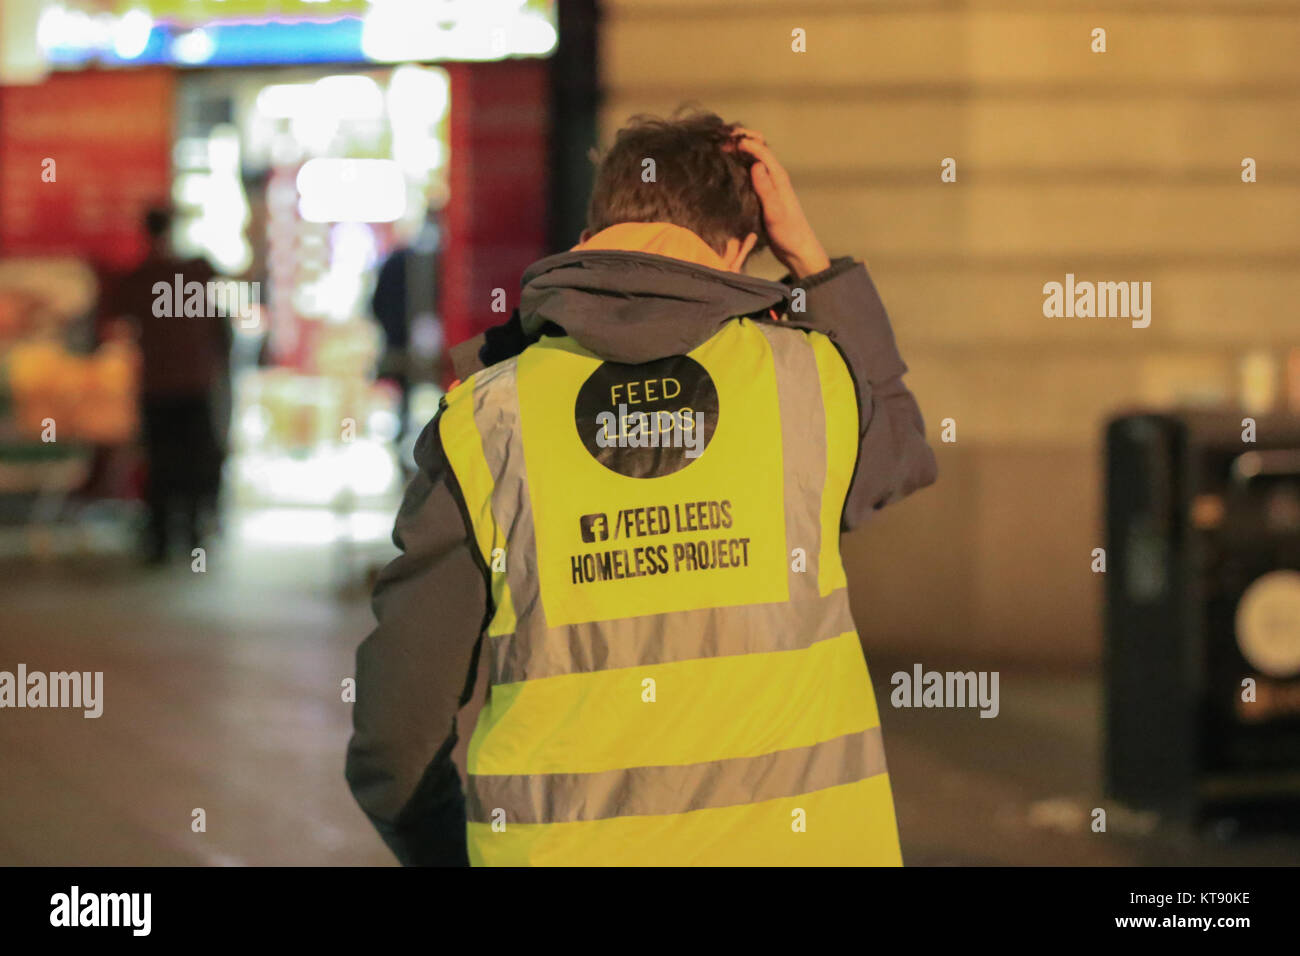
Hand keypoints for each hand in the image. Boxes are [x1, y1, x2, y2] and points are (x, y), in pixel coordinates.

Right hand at [734, 129, 830, 278]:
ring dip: (738, 152)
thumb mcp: (775, 213)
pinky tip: (725, 170)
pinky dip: (738, 166)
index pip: (761, 150)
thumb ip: (766, 189)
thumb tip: (756, 164)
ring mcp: (768, 185)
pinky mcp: (763, 195)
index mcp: (778, 177)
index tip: (724, 141)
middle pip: (758, 149)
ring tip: (718, 150)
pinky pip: (749, 174)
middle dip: (741, 140)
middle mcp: (774, 177)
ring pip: (752, 160)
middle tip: (720, 141)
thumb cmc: (789, 233)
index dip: (744, 141)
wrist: (797, 250)